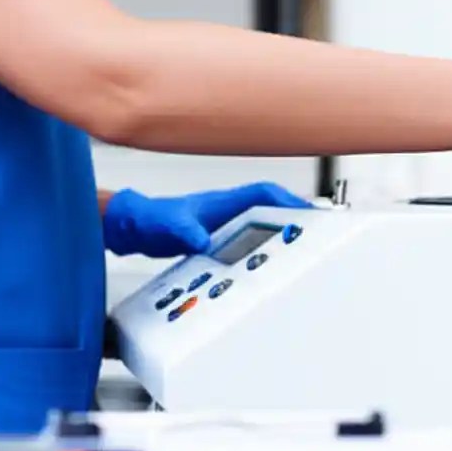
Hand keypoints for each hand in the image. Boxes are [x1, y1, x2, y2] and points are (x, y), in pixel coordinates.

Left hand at [103, 183, 311, 257]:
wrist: (135, 227)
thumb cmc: (150, 220)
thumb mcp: (168, 227)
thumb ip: (184, 231)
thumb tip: (203, 241)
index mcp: (221, 202)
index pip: (262, 193)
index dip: (287, 198)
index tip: (307, 208)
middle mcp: (225, 209)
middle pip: (269, 206)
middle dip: (294, 213)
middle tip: (316, 227)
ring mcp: (222, 221)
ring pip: (261, 220)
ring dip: (281, 227)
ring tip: (302, 241)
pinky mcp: (217, 235)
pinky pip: (249, 235)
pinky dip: (264, 242)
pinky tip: (270, 257)